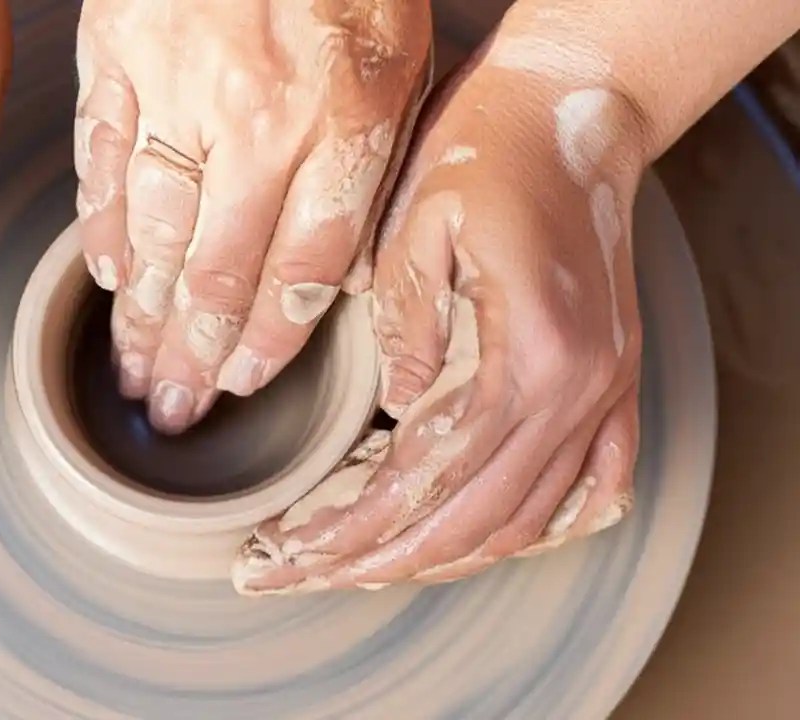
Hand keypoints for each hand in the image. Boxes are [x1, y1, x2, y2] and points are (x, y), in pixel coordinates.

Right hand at [75, 0, 431, 433]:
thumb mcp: (402, 55)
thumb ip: (371, 162)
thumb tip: (338, 269)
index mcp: (348, 116)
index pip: (302, 267)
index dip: (267, 341)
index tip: (242, 383)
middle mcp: (260, 115)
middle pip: (218, 271)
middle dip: (192, 358)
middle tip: (171, 412)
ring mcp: (179, 86)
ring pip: (155, 232)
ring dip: (142, 315)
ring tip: (133, 369)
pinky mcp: (118, 54)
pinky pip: (104, 163)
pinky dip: (102, 227)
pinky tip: (107, 276)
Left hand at [232, 46, 646, 594]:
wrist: (575, 110)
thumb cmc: (487, 155)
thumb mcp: (420, 223)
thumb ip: (405, 326)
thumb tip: (395, 412)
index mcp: (534, 355)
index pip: (426, 479)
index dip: (348, 530)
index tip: (281, 553)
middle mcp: (583, 393)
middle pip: (473, 523)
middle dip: (373, 562)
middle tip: (293, 573)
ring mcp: (609, 395)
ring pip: (525, 523)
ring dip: (437, 558)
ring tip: (357, 566)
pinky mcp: (612, 387)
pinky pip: (586, 494)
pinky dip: (525, 531)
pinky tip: (471, 545)